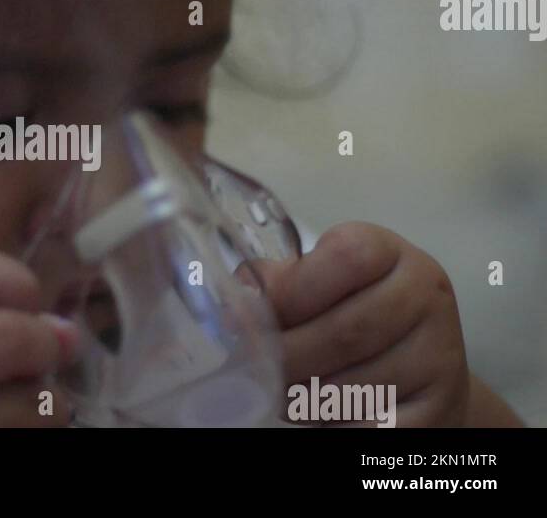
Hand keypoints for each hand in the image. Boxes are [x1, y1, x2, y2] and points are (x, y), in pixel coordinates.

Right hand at [0, 247, 78, 426]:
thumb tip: (63, 331)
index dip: (13, 279)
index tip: (25, 300)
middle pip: (8, 338)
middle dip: (43, 341)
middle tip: (47, 351)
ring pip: (28, 406)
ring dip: (42, 400)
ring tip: (16, 399)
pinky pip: (19, 443)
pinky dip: (26, 433)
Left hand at [253, 222, 469, 426]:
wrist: (423, 375)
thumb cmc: (355, 318)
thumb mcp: (322, 286)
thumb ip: (281, 282)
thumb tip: (239, 296)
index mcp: (391, 254)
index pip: (347, 256)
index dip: (291, 290)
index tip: (253, 316)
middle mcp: (425, 296)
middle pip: (345, 331)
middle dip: (286, 357)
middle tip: (249, 369)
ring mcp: (439, 353)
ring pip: (353, 385)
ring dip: (300, 396)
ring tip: (277, 392)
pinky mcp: (439, 407)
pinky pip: (370, 424)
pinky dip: (330, 424)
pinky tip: (314, 414)